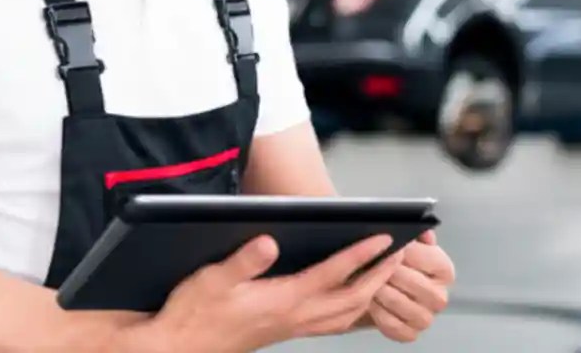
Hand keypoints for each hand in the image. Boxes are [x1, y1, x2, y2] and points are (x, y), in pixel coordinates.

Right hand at [131, 234, 405, 352]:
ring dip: (371, 292)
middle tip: (401, 251)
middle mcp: (294, 317)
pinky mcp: (285, 331)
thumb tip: (269, 241)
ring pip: (346, 314)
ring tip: (386, 270)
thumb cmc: (193, 312)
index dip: (361, 255)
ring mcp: (292, 327)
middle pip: (352, 298)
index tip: (385, 237)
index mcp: (282, 301)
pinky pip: (332, 323)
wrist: (179, 347)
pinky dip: (352, 309)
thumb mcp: (211, 280)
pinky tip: (353, 298)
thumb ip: (243, 261)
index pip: (333, 275)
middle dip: (380, 274)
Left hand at [367, 230, 454, 342]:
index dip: (408, 251)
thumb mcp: (409, 241)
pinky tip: (370, 300)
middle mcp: (439, 297)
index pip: (430, 258)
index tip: (390, 245)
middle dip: (389, 270)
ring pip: (400, 302)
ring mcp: (425, 318)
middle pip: (413, 282)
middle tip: (373, 262)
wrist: (383, 289)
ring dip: (381, 290)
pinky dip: (378, 311)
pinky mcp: (409, 333)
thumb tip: (425, 231)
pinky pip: (391, 324)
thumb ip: (417, 232)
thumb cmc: (397, 263)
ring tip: (367, 279)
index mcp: (444, 271)